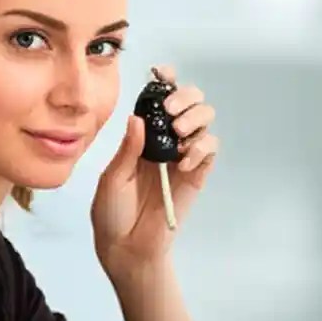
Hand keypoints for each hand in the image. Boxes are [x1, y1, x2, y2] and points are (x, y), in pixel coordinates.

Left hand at [91, 65, 219, 279]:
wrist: (127, 247)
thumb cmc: (112, 214)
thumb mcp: (112, 177)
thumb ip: (128, 148)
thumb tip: (138, 118)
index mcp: (141, 137)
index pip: (157, 100)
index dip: (164, 82)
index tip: (161, 73)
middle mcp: (165, 141)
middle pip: (190, 103)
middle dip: (185, 98)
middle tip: (169, 111)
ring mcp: (183, 157)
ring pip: (204, 121)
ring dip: (195, 120)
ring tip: (179, 136)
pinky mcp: (197, 175)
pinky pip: (210, 150)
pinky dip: (200, 149)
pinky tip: (182, 163)